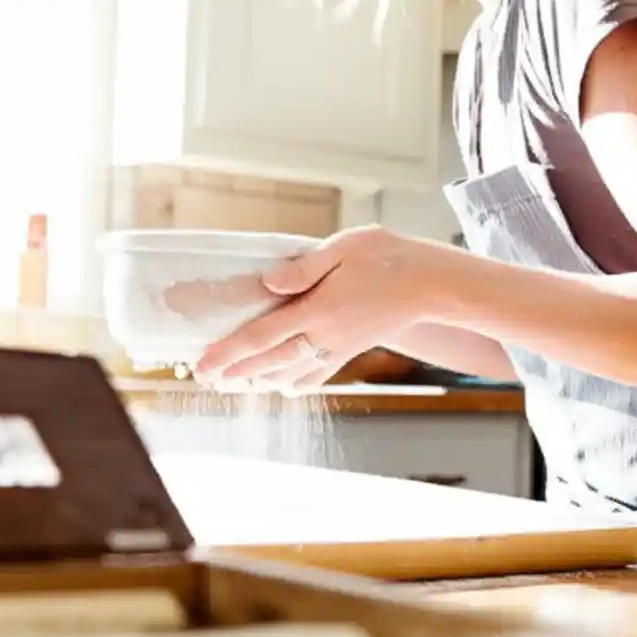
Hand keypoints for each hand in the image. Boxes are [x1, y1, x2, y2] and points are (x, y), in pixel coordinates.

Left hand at [194, 225, 434, 391]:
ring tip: (234, 384)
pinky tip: (284, 387)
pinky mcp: (352, 349)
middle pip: (270, 358)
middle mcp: (325, 334)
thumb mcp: (343, 249)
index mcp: (318, 309)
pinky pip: (320, 372)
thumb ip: (303, 268)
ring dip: (260, 378)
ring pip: (292, 370)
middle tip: (206, 379)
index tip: (205, 362)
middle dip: (235, 370)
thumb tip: (268, 284)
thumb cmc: (387, 258)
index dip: (230, 351)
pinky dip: (298, 382)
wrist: (431, 283)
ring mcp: (339, 346)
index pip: (263, 335)